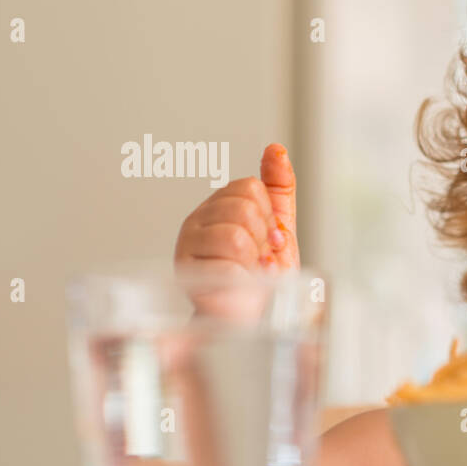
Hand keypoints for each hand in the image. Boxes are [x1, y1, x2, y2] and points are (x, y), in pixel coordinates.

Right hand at [174, 143, 299, 315]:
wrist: (256, 315)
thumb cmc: (264, 275)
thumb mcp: (279, 226)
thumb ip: (278, 188)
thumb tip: (276, 150)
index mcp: (219, 206)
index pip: (250, 187)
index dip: (269, 217)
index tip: (270, 239)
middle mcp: (198, 221)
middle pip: (242, 207)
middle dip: (263, 238)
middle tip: (260, 257)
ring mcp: (188, 246)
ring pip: (235, 235)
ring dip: (254, 259)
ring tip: (250, 270)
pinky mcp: (187, 275)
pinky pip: (228, 266)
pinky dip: (245, 280)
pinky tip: (240, 286)